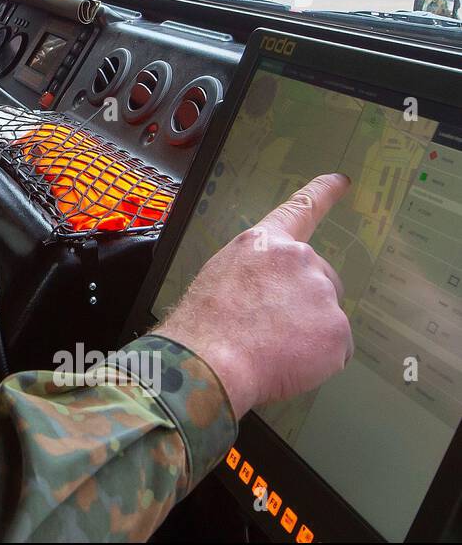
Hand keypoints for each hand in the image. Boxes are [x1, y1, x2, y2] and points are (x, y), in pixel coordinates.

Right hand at [156, 173, 352, 418]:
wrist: (209, 361)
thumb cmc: (203, 327)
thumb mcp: (221, 279)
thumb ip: (255, 275)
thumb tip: (270, 296)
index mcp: (263, 244)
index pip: (298, 211)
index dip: (322, 193)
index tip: (341, 180)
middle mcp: (297, 258)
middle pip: (320, 280)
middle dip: (305, 305)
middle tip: (272, 331)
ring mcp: (320, 292)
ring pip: (325, 319)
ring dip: (307, 336)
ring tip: (269, 350)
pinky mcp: (337, 327)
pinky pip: (335, 350)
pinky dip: (317, 362)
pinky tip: (286, 364)